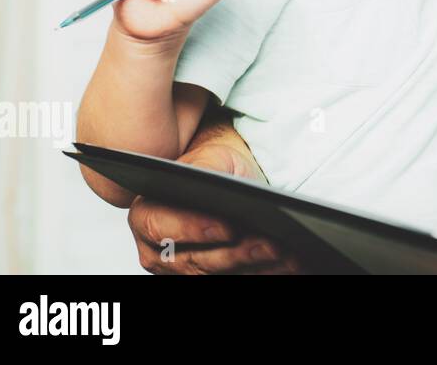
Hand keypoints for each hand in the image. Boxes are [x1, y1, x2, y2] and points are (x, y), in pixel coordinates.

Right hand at [127, 139, 300, 273]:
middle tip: (272, 244)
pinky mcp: (207, 276)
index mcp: (147, 213)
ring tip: (288, 255)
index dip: (194, 230)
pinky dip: (263, 272)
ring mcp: (181, 268)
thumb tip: (215, 186)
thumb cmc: (215, 166)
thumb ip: (205, 170)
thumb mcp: (210, 157)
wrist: (228, 179)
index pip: (161, 227)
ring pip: (216, 276)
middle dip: (238, 254)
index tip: (230, 229)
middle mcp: (158, 249)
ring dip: (255, 267)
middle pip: (195, 260)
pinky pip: (234, 278)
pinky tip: (288, 263)